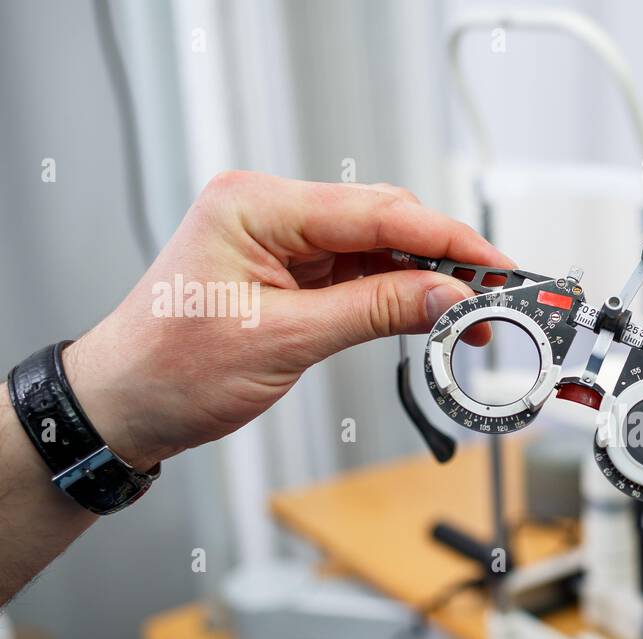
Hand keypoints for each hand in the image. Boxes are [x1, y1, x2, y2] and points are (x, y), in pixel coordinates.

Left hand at [61, 171, 509, 469]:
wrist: (123, 404)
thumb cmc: (170, 369)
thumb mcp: (284, 341)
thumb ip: (374, 311)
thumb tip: (447, 296)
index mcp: (254, 206)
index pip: (373, 211)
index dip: (444, 237)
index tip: (493, 265)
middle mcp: (267, 209)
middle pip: (381, 220)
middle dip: (442, 257)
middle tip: (492, 296)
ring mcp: (278, 238)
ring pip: (376, 246)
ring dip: (424, 279)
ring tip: (469, 316)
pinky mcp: (287, 268)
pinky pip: (357, 271)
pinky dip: (396, 293)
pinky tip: (430, 313)